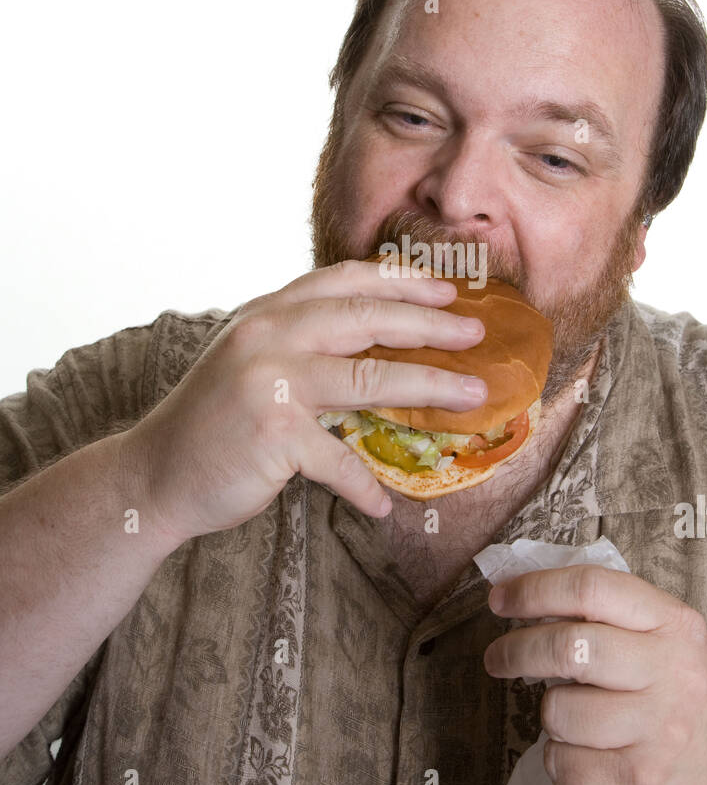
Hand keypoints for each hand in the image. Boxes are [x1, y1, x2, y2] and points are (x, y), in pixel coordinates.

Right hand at [125, 259, 487, 542]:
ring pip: (369, 377)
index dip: (402, 279)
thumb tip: (381, 344)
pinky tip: (384, 505)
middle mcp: (268, 335)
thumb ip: (302, 342)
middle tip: (477, 331)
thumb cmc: (214, 420)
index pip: (344, 280)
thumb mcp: (253, 360)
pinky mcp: (273, 435)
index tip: (449, 287)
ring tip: (472, 396)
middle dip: (430, 322)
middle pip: (367, 318)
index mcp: (267, 312)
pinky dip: (364, 486)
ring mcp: (270, 383)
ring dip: (430, 386)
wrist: (153, 473)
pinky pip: (338, 461)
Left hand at [483, 564, 706, 784]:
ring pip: (559, 710)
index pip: (592, 588)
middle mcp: (671, 672)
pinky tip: (582, 756)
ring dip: (549, 715)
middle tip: (498, 658)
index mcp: (674, 624)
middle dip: (518, 651)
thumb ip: (608, 614)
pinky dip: (558, 760)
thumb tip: (522, 591)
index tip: (500, 599)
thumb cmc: (680, 697)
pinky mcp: (639, 781)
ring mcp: (658, 731)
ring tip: (571, 719)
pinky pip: (564, 764)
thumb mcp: (664, 640)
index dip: (535, 590)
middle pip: (568, 647)